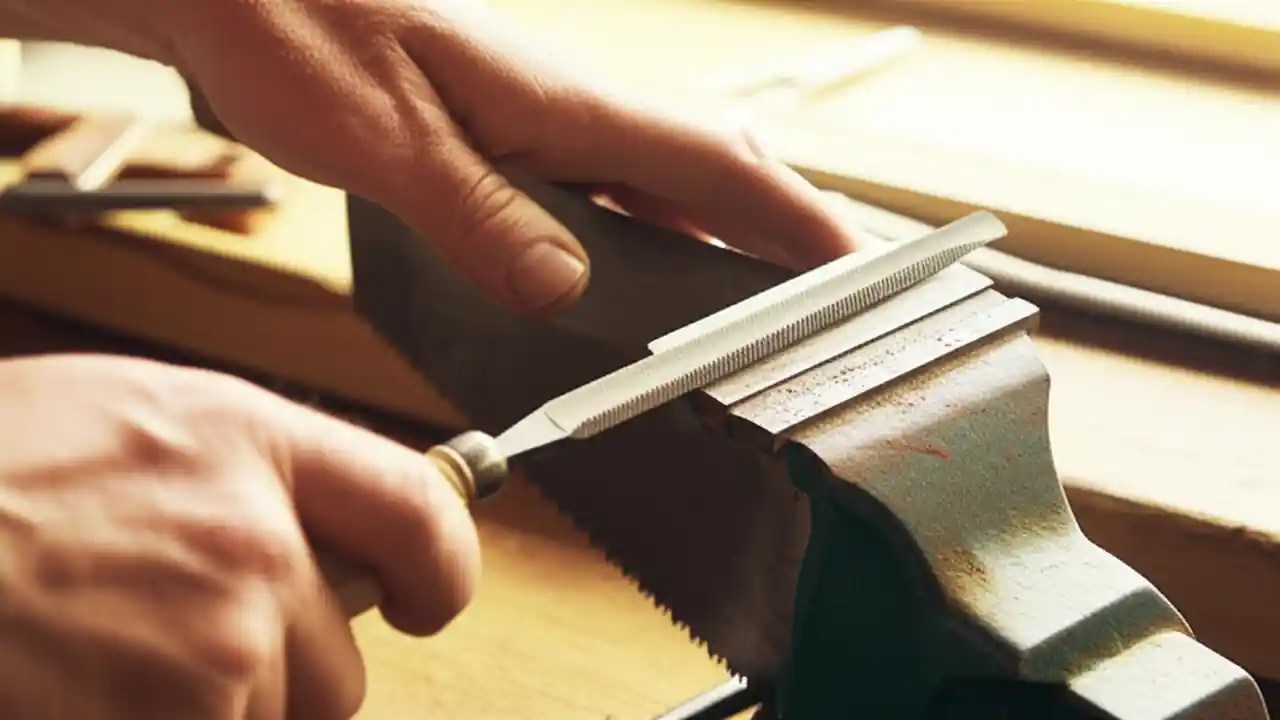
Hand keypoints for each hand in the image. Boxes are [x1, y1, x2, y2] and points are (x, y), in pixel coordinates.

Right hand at [0, 354, 478, 718]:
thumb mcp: (119, 424)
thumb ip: (236, 473)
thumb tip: (313, 532)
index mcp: (243, 440)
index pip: (418, 510)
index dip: (440, 569)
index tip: (424, 599)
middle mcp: (248, 539)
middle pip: (342, 665)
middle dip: (280, 678)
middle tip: (178, 647)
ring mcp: (212, 646)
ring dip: (214, 712)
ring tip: (105, 659)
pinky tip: (83, 689)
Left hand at [156, 0, 862, 313]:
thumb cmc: (302, 37)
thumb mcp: (387, 145)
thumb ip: (482, 219)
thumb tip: (566, 289)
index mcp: (565, 103)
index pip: (713, 164)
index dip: (792, 219)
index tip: (859, 264)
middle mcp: (571, 107)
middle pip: (710, 167)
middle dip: (778, 227)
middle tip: (830, 290)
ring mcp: (544, 116)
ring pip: (662, 179)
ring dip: (716, 234)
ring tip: (754, 299)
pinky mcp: (510, 131)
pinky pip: (606, 186)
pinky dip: (644, 231)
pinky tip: (637, 270)